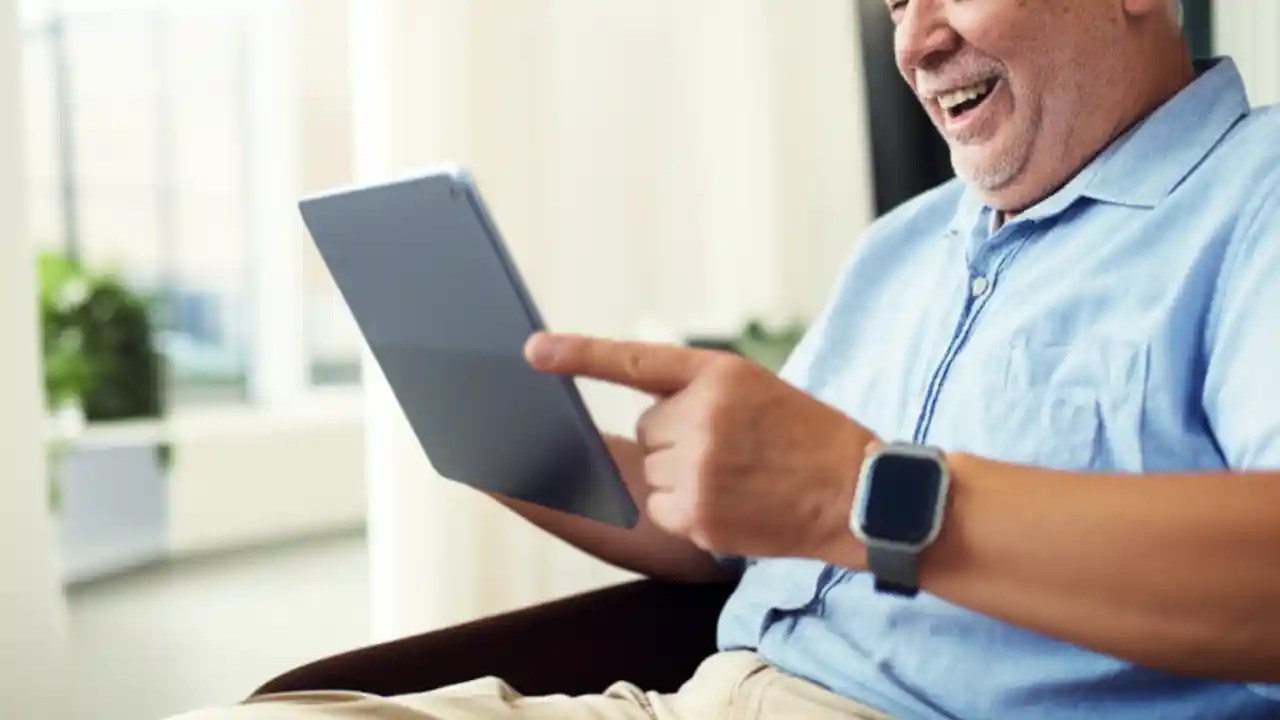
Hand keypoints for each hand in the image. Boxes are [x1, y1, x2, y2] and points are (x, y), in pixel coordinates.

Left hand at [525, 332, 874, 559]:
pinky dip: (690, 510)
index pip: (634, 359)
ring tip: (740, 476)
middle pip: (647, 428)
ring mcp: (699, 466)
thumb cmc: (806, 438)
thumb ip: (699, 393)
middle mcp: (704, 414)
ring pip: (654, 468)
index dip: (578, 354)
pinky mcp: (697, 512)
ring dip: (684, 475)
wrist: (859, 492)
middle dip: (680, 439)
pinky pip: (663, 506)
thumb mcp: (758, 389)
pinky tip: (733, 505)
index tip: (531, 351)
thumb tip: (643, 423)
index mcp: (719, 372)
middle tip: (735, 448)